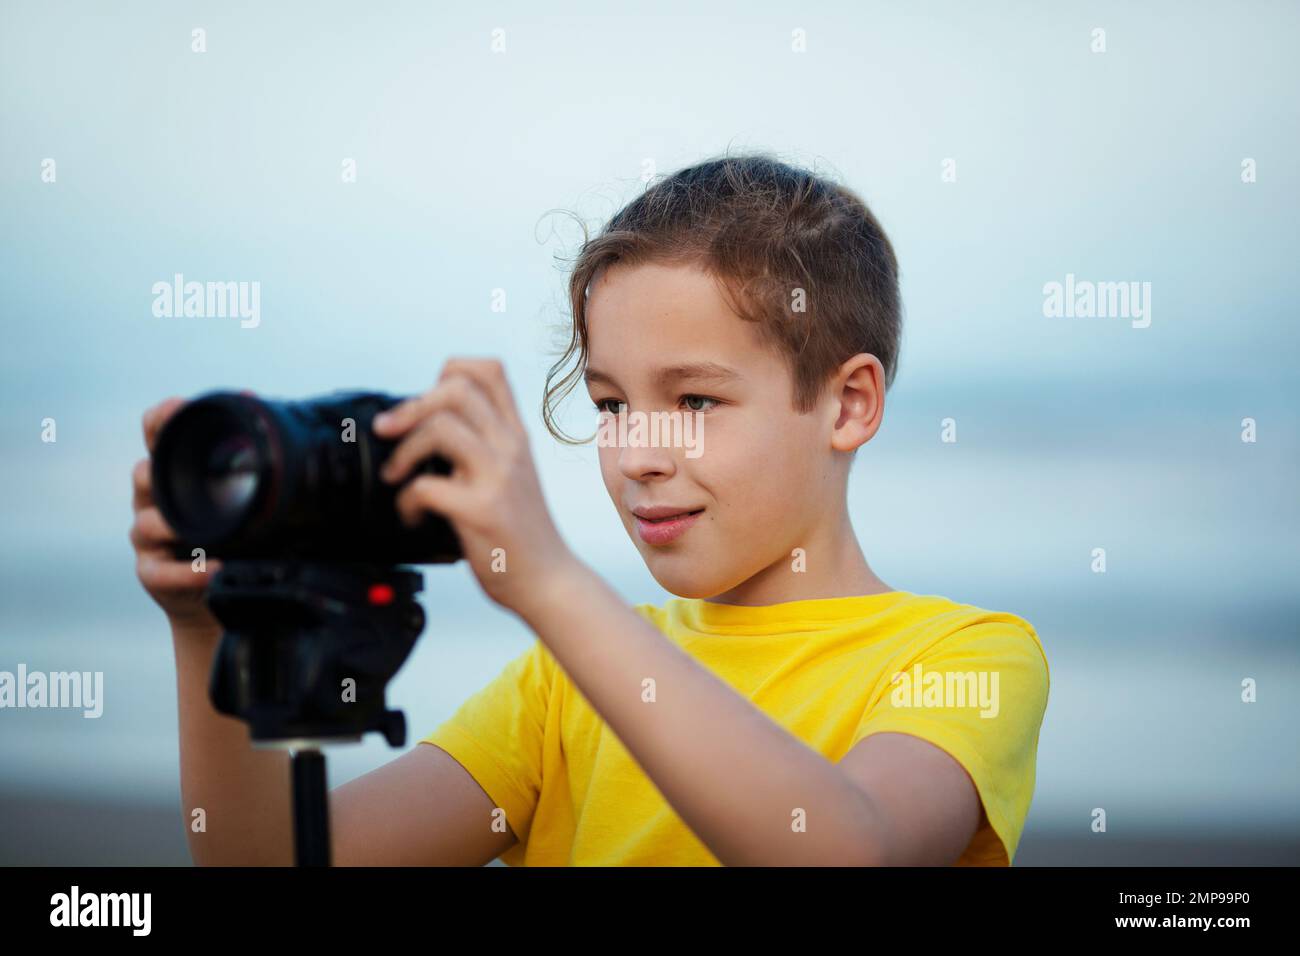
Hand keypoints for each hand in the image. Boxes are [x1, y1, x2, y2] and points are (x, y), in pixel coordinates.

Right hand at [131, 396, 223, 634]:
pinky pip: (162, 573)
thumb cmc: (227, 533)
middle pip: (143, 474)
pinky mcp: (153, 573)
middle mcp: (154, 500)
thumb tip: (263, 406)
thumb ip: (244, 456)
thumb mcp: (234, 494)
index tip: (177, 407)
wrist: (212, 591)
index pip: (157, 437)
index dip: (160, 420)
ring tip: (207, 532)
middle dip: (159, 470)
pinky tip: (213, 570)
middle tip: (188, 472)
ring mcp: (149, 537)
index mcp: (174, 473)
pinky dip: (188, 573)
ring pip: (148, 523)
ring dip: (173, 526)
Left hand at [373, 358, 577, 618]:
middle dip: (410, 406)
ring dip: (403, 449)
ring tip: (393, 474)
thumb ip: (481, 448)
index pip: (488, 370)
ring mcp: (499, 477)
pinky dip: (406, 501)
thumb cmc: (520, 533)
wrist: (549, 581)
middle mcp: (510, 448)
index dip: (450, 371)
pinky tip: (413, 516)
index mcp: (515, 435)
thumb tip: (422, 428)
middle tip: (386, 432)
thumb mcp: (511, 476)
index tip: (427, 404)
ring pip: (441, 427)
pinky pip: (426, 487)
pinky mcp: (483, 511)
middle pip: (457, 389)